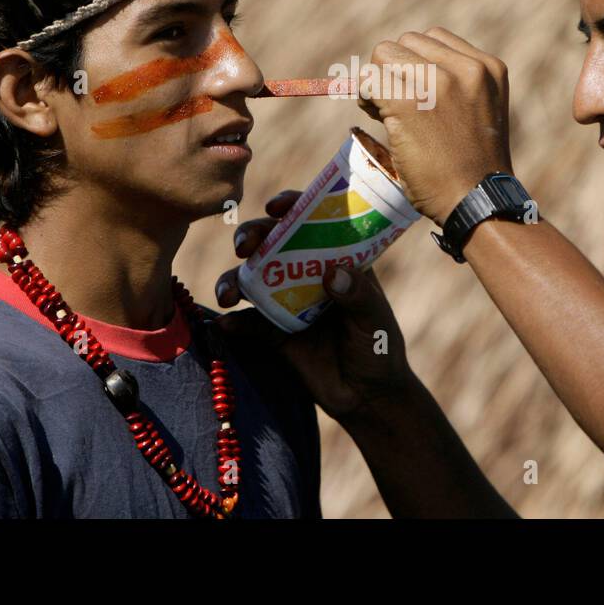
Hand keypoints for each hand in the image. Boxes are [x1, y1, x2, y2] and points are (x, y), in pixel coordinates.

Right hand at [213, 190, 418, 427]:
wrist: (365, 398)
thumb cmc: (379, 349)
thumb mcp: (375, 320)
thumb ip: (358, 297)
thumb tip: (333, 274)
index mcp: (335, 258)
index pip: (311, 221)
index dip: (291, 206)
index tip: (275, 207)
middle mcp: (305, 272)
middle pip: (272, 242)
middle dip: (253, 236)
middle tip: (244, 246)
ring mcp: (285, 300)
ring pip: (251, 277)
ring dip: (233, 278)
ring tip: (228, 294)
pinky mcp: (271, 332)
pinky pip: (245, 322)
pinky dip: (231, 321)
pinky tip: (224, 324)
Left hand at [357, 27, 512, 222]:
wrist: (476, 201)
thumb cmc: (470, 166)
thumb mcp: (476, 110)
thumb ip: (450, 83)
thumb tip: (392, 69)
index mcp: (487, 67)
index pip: (432, 38)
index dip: (415, 63)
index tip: (416, 92)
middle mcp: (467, 68)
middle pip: (405, 41)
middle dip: (394, 70)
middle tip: (397, 105)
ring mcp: (439, 84)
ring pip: (383, 54)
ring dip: (378, 80)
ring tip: (387, 111)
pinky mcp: (410, 103)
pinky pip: (369, 80)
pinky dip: (365, 96)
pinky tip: (374, 115)